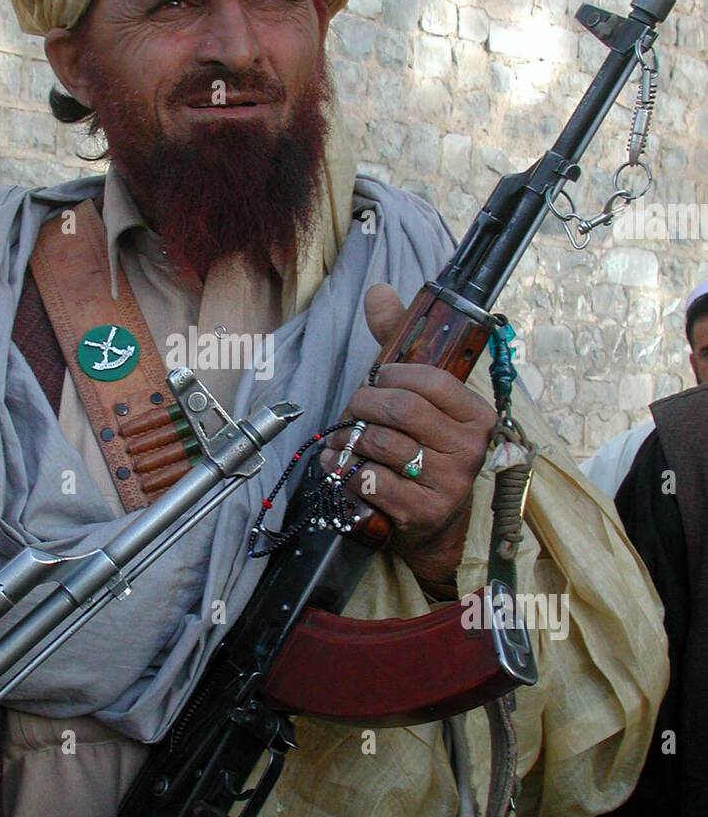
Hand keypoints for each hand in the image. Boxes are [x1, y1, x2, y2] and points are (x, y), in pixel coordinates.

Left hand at [321, 284, 496, 590]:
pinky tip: (339, 464)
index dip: (391, 375)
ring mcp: (448, 484)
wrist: (438, 525)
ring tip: (342, 438)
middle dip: (363, 403)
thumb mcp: (423, 397)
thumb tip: (378, 291)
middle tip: (352, 408)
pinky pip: (370, 481)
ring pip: (381, 444)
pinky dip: (343, 469)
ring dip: (348, 438)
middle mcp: (469, 449)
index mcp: (477, 415)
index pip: (431, 381)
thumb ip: (400, 343)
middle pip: (401, 410)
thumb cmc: (427, 448)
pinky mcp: (421, 513)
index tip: (376, 379)